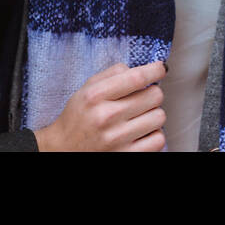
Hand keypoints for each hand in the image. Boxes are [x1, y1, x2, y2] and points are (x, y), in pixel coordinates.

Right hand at [34, 61, 166, 151]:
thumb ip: (111, 74)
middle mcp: (107, 116)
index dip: (155, 70)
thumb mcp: (86, 89)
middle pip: (154, 96)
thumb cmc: (78, 117)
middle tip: (143, 97)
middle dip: (153, 93)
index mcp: (95, 96)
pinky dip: (154, 133)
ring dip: (154, 113)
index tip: (161, 68)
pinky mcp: (127, 156)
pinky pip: (158, 140)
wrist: (64, 150)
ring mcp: (117, 139)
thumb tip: (141, 68)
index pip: (136, 78)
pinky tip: (142, 131)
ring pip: (159, 117)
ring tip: (140, 115)